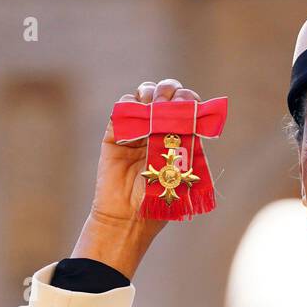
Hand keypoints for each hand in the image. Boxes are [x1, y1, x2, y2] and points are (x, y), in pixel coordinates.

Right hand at [72, 78, 200, 274]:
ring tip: (154, 107)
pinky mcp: (116, 131)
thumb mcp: (181, 170)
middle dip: (170, 90)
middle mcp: (159, 128)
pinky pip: (123, 106)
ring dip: (151, 93)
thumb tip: (189, 113)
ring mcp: (138, 128)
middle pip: (166, 93)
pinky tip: (138, 122)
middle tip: (169, 101)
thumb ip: (186, 142)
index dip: (188, 99)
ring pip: (145, 93)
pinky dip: (131, 106)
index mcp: (180, 136)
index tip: (188, 103)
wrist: (129, 216)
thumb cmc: (159, 199)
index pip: (187, 106)